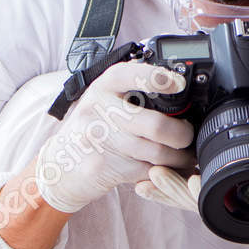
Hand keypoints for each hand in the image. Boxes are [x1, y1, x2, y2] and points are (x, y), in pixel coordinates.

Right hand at [33, 62, 195, 213]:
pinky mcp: (104, 166)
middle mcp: (100, 108)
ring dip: (179, 158)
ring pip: (155, 152)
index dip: (158, 78)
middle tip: (188, 135)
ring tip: (185, 156)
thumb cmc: (92, 127)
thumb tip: (180, 88)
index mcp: (105, 85)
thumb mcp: (105, 99)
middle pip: (154, 125)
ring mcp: (101, 139)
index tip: (179, 83)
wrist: (61, 164)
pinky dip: (165, 173)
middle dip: (181, 134)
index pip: (131, 75)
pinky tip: (169, 169)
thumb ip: (134, 91)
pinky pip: (147, 170)